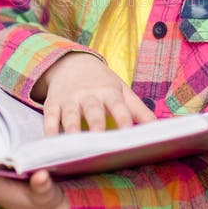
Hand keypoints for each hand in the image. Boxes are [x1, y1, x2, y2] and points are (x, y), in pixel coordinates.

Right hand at [33, 52, 155, 134]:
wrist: (72, 63)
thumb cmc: (103, 83)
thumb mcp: (122, 91)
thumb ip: (138, 110)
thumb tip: (158, 127)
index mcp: (109, 92)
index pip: (118, 106)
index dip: (123, 118)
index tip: (128, 133)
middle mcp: (89, 95)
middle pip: (93, 110)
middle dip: (96, 124)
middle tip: (99, 140)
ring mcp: (69, 99)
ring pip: (69, 115)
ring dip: (71, 129)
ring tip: (74, 145)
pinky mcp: (52, 104)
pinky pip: (49, 117)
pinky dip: (49, 129)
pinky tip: (50, 142)